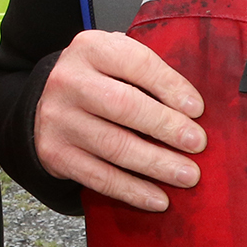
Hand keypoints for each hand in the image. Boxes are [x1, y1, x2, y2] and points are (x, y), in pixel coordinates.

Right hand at [34, 29, 205, 210]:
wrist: (49, 103)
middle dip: (166, 126)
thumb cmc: (98, 81)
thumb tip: (192, 108)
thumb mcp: (117, 61)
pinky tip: (158, 198)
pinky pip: (99, 177)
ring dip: (156, 163)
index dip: (170, 86)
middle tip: (196, 143)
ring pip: (114, 146)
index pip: (136, 63)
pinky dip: (133, 190)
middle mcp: (68, 80)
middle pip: (124, 105)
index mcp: (90, 48)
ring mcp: (58, 118)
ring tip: (187, 174)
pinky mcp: (55, 152)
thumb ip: (149, 74)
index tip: (196, 109)